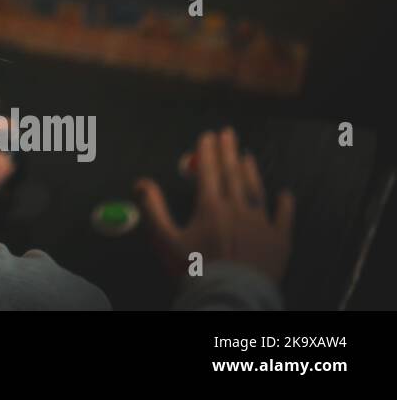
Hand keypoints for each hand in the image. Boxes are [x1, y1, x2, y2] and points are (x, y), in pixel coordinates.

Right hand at [135, 127, 293, 283]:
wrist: (231, 297)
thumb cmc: (195, 269)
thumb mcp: (165, 240)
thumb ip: (154, 208)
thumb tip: (142, 182)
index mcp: (210, 207)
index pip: (208, 171)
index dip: (207, 152)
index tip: (208, 135)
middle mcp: (238, 209)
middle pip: (233, 174)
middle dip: (229, 152)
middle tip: (229, 133)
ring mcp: (261, 224)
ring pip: (257, 191)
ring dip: (252, 172)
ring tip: (248, 156)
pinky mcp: (279, 241)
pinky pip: (284, 219)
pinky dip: (286, 205)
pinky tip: (287, 194)